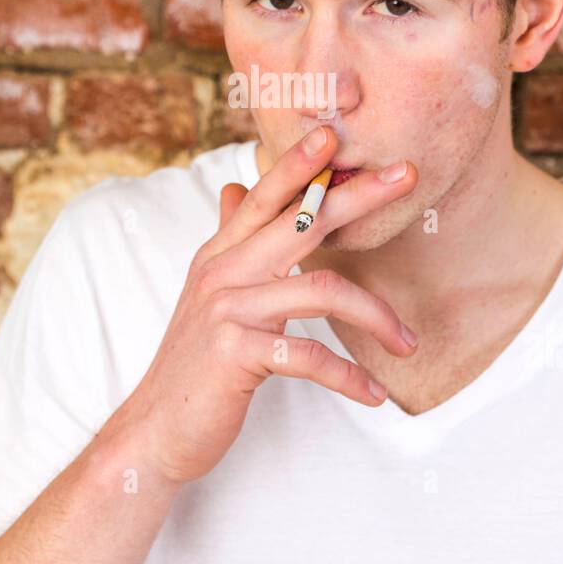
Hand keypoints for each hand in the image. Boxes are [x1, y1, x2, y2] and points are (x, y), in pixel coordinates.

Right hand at [130, 126, 417, 484]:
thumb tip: (236, 188)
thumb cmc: (195, 363)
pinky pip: (308, 355)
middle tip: (405, 175)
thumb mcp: (208, 294)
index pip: (267, 196)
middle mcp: (222, 272)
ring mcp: (227, 311)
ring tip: (407, 340)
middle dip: (357, 196)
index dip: (300, 162)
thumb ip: (229, 240)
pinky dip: (348, 376)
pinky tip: (373, 393)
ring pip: (319, 289)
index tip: (337, 133)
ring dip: (375, 315)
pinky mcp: (235, 354)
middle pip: (301, 221)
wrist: (155, 429)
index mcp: (220, 254)